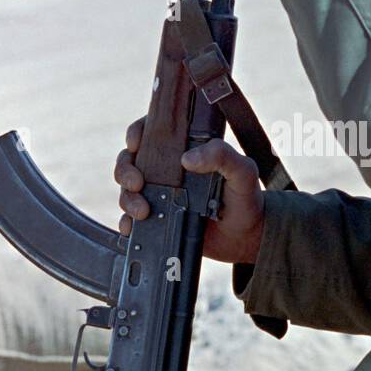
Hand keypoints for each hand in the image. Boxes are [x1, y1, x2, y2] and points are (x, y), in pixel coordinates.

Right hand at [114, 120, 264, 264]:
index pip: (152, 132)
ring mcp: (158, 195)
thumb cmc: (245, 198)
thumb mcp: (242, 172)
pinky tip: (132, 228)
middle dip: (125, 170)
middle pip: (130, 161)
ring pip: (127, 190)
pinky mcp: (156, 220)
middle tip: (137, 183)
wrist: (245, 238)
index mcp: (184, 151)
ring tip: (143, 212)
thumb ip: (222, 156)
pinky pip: (130, 220)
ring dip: (127, 199)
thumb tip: (188, 158)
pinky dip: (126, 223)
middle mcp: (166, 171)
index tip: (135, 143)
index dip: (137, 132)